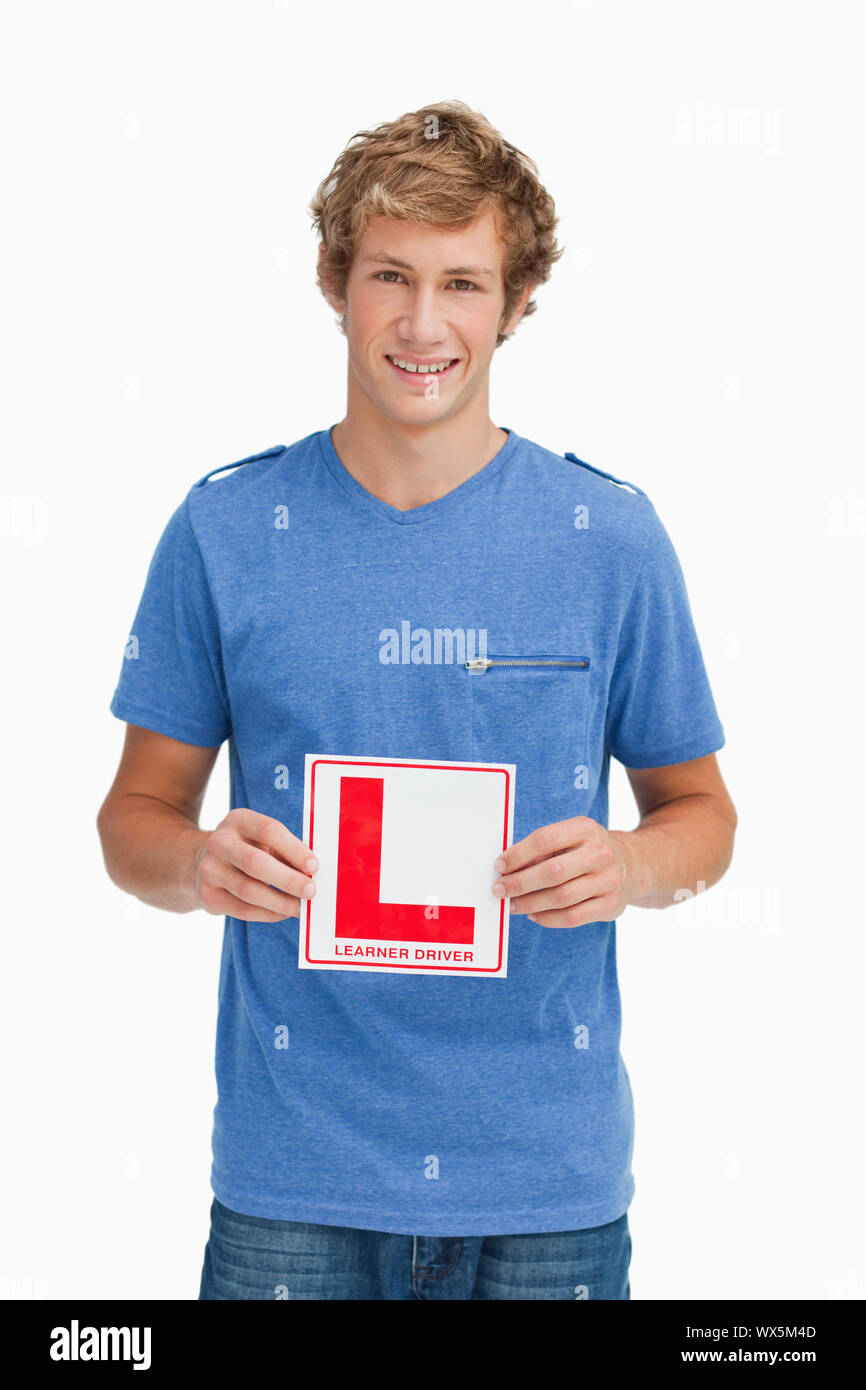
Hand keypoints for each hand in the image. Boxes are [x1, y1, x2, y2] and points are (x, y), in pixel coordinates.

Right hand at [194, 808, 317, 921]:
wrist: (204, 862)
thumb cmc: (247, 848)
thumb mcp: (262, 839)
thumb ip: (285, 851)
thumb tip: (311, 874)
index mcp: (238, 820)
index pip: (268, 830)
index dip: (294, 849)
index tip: (314, 866)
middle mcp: (219, 842)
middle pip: (255, 863)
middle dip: (288, 880)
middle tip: (310, 891)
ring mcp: (209, 870)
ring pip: (249, 891)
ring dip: (280, 902)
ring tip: (300, 907)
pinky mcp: (208, 895)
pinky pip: (243, 910)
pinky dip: (268, 914)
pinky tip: (283, 912)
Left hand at [491, 816, 633, 927]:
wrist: (631, 865)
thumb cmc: (587, 851)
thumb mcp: (570, 838)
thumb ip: (542, 850)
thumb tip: (506, 868)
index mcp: (586, 828)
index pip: (545, 840)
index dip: (518, 855)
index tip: (499, 866)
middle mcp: (600, 853)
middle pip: (552, 872)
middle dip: (520, 883)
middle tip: (500, 889)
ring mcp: (609, 880)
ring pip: (561, 897)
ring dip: (530, 903)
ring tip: (513, 905)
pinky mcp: (611, 904)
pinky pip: (572, 917)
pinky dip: (548, 918)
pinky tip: (533, 914)